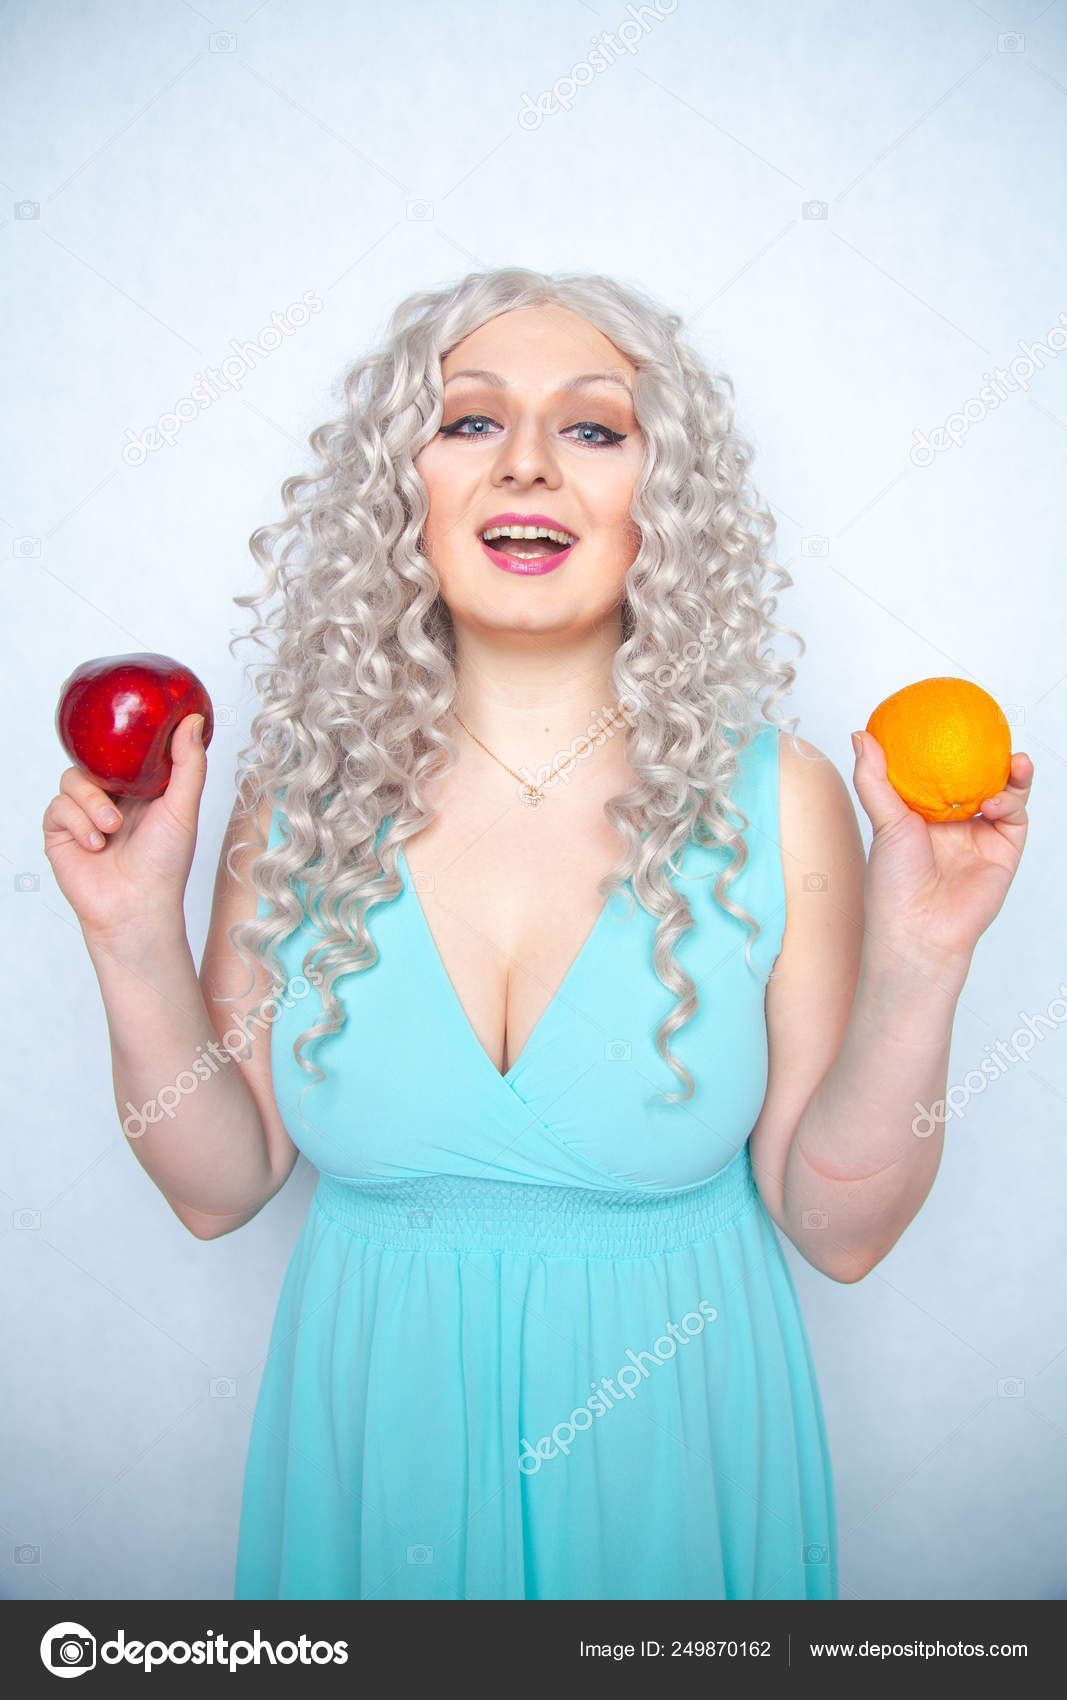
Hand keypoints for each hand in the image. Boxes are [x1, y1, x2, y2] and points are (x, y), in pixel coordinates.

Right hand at [42, 712, 207, 942]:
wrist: (135, 908)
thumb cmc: (165, 865)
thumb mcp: (183, 807)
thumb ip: (188, 763)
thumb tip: (193, 720)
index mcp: (140, 789)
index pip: (124, 750)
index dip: (125, 738)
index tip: (131, 720)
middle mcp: (111, 798)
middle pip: (92, 759)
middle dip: (104, 770)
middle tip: (118, 782)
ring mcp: (84, 814)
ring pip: (72, 779)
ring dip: (92, 802)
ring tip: (111, 827)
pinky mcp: (61, 832)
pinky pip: (57, 807)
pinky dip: (77, 823)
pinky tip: (95, 843)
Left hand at [851, 729, 1032, 969]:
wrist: (919, 931)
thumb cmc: (893, 883)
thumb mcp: (883, 821)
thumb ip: (875, 778)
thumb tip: (862, 734)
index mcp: (923, 813)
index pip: (940, 772)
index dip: (949, 748)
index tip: (952, 718)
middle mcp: (955, 822)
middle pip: (979, 778)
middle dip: (990, 754)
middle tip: (993, 729)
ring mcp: (981, 835)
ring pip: (1005, 792)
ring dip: (1012, 773)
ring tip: (1013, 758)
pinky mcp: (1004, 851)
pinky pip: (1015, 817)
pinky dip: (1011, 800)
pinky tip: (998, 797)